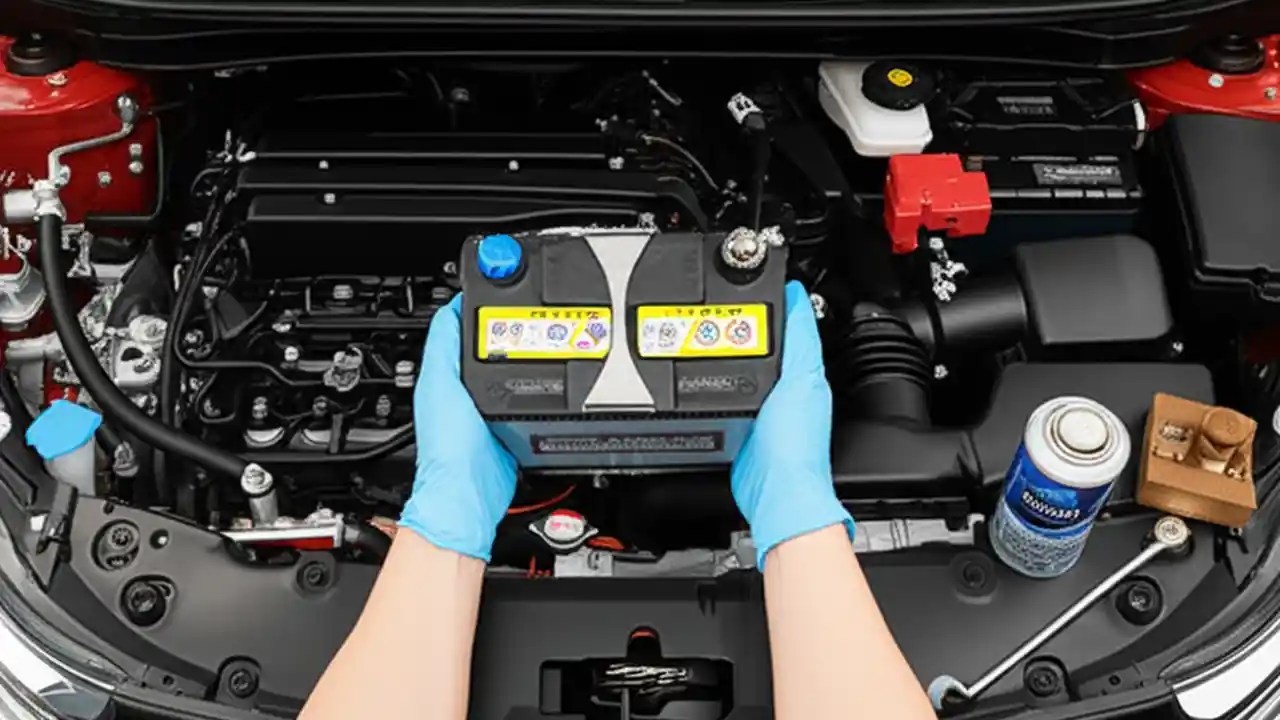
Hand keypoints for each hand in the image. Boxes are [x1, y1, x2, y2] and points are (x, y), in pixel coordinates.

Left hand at [399, 295, 517, 561]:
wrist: (470, 493)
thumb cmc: (451, 447)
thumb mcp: (442, 382)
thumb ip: (445, 343)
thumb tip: (453, 305)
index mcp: (444, 375)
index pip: (457, 327)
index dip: (475, 305)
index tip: (496, 286)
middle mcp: (464, 390)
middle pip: (486, 346)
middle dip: (505, 326)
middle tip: (525, 306)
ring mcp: (488, 408)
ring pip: (506, 370)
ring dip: (521, 354)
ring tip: (539, 333)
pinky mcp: (509, 425)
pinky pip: (522, 396)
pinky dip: (533, 384)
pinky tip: (545, 375)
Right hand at [731, 281, 852, 567]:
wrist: (776, 491)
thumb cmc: (794, 443)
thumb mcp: (799, 376)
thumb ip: (799, 337)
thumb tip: (796, 295)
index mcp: (804, 373)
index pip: (794, 326)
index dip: (781, 301)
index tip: (763, 280)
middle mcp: (786, 390)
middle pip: (766, 345)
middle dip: (748, 324)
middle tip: (728, 300)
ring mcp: (763, 410)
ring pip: (746, 369)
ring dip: (732, 352)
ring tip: (712, 330)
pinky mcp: (741, 429)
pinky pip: (729, 396)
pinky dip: (719, 382)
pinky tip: (706, 376)